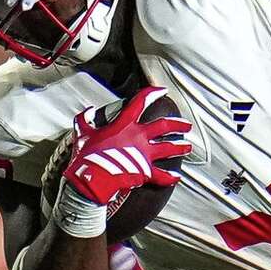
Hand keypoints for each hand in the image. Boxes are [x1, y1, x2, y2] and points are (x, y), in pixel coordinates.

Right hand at [61, 86, 191, 206]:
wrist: (92, 179)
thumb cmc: (86, 156)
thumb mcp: (82, 133)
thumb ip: (85, 119)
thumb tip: (88, 111)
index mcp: (124, 125)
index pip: (141, 102)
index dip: (153, 94)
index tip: (162, 90)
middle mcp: (138, 137)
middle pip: (164, 127)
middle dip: (178, 124)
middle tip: (186, 124)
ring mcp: (144, 155)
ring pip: (169, 149)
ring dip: (180, 147)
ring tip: (188, 147)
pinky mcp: (145, 172)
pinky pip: (162, 176)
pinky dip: (170, 177)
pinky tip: (176, 177)